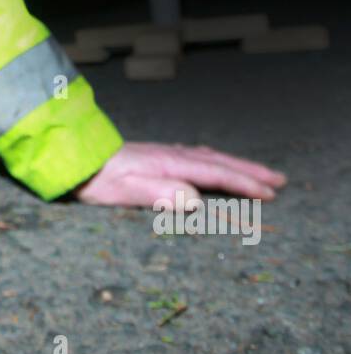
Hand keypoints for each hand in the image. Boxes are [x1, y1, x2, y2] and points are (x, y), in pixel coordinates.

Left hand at [71, 141, 286, 207]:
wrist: (74, 158)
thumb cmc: (96, 180)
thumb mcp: (123, 192)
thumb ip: (158, 194)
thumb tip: (195, 199)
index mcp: (169, 164)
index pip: (215, 174)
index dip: (244, 184)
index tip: (269, 194)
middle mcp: (171, 155)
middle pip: (219, 162)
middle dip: (250, 171)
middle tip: (280, 181)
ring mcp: (164, 154)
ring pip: (210, 158)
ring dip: (236, 165)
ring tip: (259, 174)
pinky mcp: (156, 157)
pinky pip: (197, 157)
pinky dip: (217, 161)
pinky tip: (216, 165)